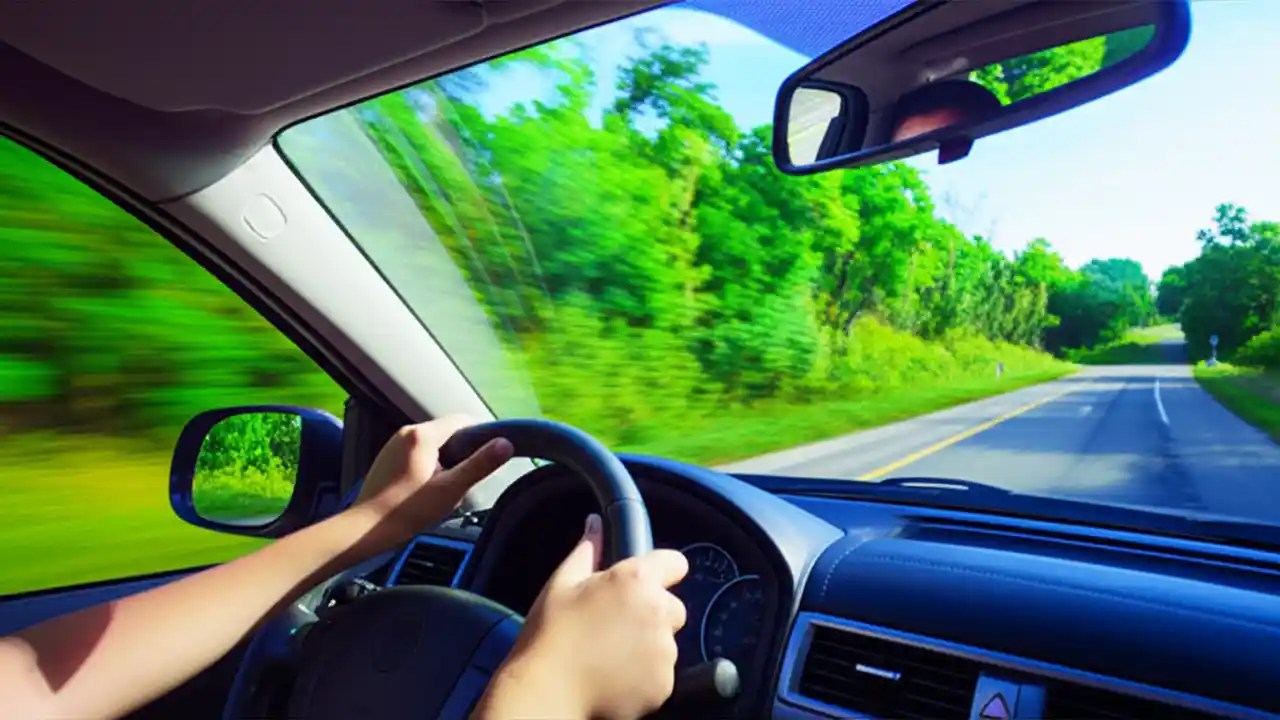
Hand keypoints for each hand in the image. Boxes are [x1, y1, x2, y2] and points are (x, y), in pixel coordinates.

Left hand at [351, 416, 512, 545]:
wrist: (365, 528)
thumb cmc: (408, 510)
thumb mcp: (450, 490)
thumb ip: (480, 465)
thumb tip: (506, 443)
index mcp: (422, 435)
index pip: (463, 421)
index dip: (481, 437)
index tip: (486, 460)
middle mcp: (406, 432)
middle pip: (448, 432)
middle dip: (461, 453)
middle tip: (463, 481)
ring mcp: (394, 443)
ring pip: (434, 443)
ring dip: (446, 460)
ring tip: (444, 488)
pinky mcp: (387, 457)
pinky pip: (418, 452)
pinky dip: (429, 465)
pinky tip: (426, 489)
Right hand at [475, 514, 689, 719]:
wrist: (548, 690)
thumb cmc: (550, 633)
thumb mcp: (561, 583)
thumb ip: (587, 550)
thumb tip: (595, 523)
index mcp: (636, 580)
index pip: (675, 563)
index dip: (661, 572)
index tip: (645, 584)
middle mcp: (658, 612)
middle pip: (674, 608)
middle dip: (654, 614)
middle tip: (618, 625)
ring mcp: (664, 651)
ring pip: (667, 643)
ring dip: (649, 647)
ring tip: (612, 654)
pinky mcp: (664, 684)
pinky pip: (662, 674)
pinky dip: (646, 676)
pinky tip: (616, 676)